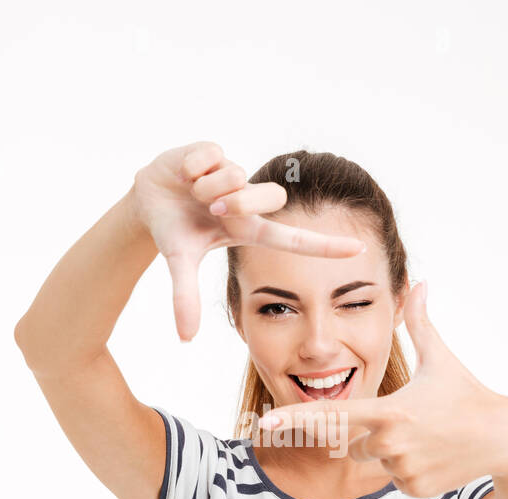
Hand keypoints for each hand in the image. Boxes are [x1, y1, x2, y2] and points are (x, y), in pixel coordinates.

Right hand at [129, 141, 366, 341]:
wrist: (148, 199)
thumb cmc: (175, 230)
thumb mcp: (180, 260)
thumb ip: (185, 297)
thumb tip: (185, 338)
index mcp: (249, 229)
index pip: (295, 240)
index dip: (326, 246)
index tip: (359, 250)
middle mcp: (248, 200)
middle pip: (270, 196)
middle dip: (238, 202)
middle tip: (211, 209)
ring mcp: (234, 174)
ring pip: (235, 176)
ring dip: (206, 187)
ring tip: (191, 192)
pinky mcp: (216, 151)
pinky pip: (211, 156)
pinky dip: (191, 168)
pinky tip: (184, 174)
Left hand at [257, 280, 507, 497]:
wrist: (504, 437)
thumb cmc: (467, 393)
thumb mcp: (440, 358)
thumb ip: (420, 323)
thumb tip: (420, 283)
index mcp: (389, 412)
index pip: (331, 417)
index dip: (296, 419)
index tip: (267, 422)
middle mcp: (390, 444)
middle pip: (353, 444)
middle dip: (373, 433)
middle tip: (410, 422)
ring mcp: (402, 470)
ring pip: (375, 463)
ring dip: (391, 452)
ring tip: (426, 437)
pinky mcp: (413, 490)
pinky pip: (394, 480)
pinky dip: (409, 470)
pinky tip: (435, 455)